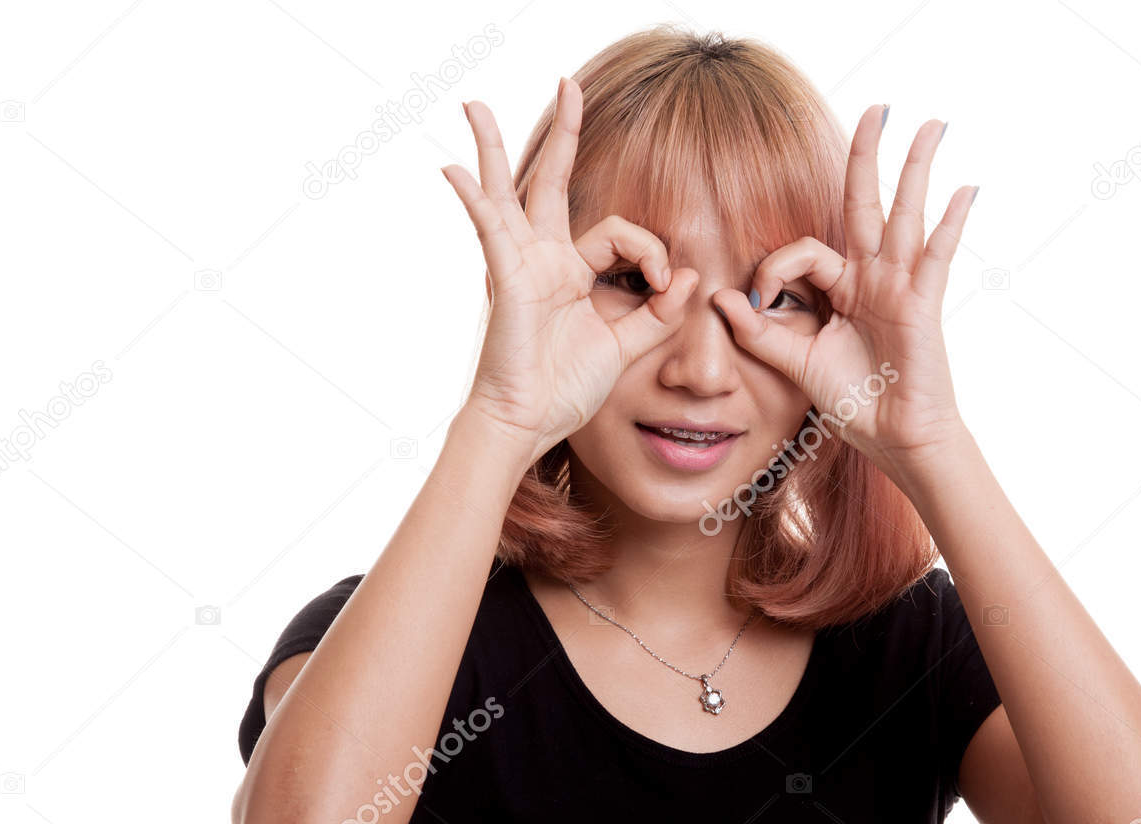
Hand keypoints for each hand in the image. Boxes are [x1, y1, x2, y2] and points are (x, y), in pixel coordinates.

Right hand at [441, 77, 699, 463]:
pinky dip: (474, 199)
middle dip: (563, 133)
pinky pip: (490, 231)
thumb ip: (657, 312)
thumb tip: (687, 275)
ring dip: (491, 147)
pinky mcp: (506, 279)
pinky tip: (454, 170)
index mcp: (572, 273)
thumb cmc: (566, 389)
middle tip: (568, 84)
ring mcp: (520, 265)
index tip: (663, 284)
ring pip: (508, 192)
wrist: (529, 422)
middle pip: (550, 183)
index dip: (650, 249)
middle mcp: (544, 260)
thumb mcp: (624, 346)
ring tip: (474, 106)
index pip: (621, 233)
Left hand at [710, 105, 977, 473]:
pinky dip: (953, 222)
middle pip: (865, 204)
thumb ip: (760, 333)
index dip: (774, 268)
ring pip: (905, 215)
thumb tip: (720, 298)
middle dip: (867, 156)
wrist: (895, 439)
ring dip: (916, 169)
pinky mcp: (923, 303)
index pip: (805, 252)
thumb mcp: (797, 364)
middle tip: (875, 108)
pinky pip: (938, 255)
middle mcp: (873, 278)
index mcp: (843, 290)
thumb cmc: (856, 403)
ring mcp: (901, 286)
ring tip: (931, 125)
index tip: (756, 302)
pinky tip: (968, 189)